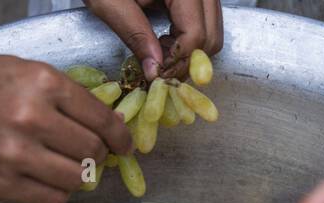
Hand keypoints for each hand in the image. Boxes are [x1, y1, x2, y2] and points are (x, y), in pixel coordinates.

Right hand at [0, 56, 131, 202]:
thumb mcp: (22, 70)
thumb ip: (62, 95)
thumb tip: (105, 124)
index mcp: (42, 83)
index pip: (100, 118)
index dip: (119, 136)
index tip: (123, 144)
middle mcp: (32, 119)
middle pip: (91, 151)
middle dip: (98, 155)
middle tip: (92, 155)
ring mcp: (17, 155)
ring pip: (76, 178)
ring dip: (79, 176)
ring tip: (69, 167)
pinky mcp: (2, 184)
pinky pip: (51, 198)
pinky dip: (58, 192)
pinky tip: (49, 180)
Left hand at [86, 0, 223, 79]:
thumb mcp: (110, 2)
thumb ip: (134, 34)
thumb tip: (155, 70)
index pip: (195, 34)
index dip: (176, 60)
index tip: (155, 74)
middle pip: (211, 36)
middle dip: (185, 59)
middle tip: (157, 66)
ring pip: (212, 31)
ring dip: (189, 50)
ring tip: (159, 49)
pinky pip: (206, 21)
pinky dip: (190, 38)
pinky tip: (165, 38)